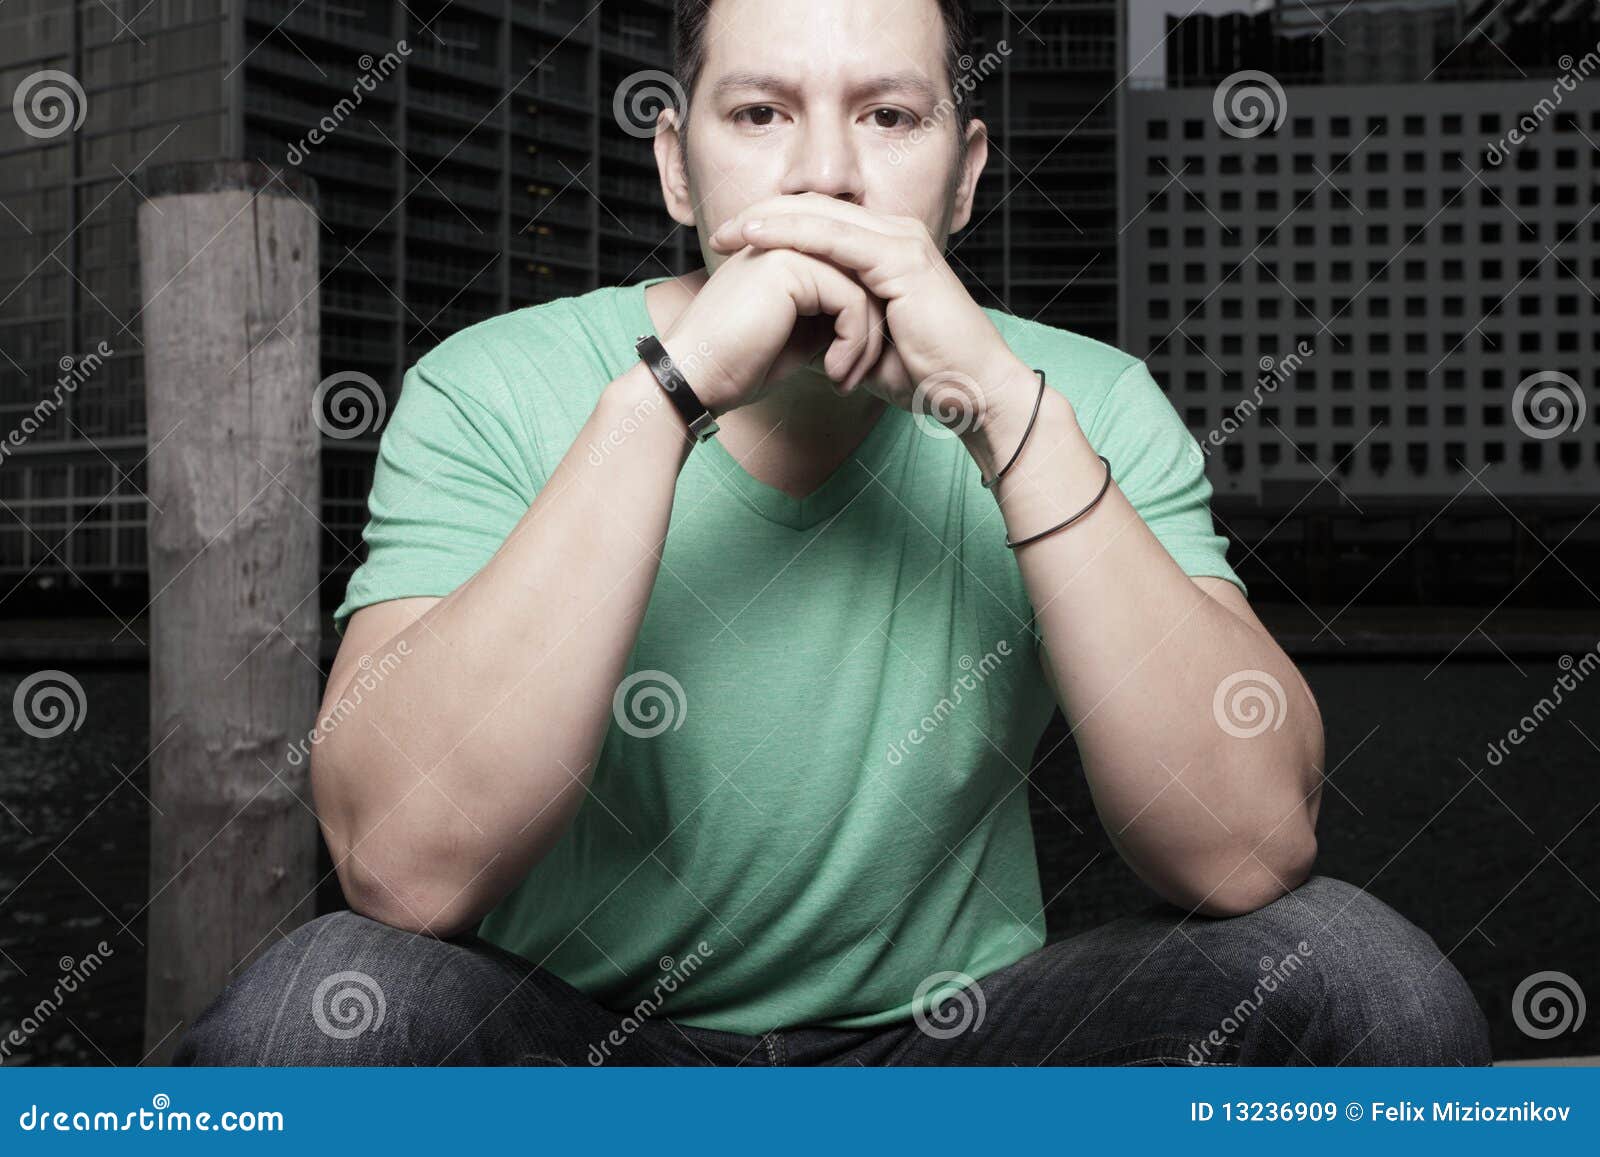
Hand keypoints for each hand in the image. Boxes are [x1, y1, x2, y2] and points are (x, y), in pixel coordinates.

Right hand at [656, 246, 888, 416]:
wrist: (696, 377)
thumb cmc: (740, 365)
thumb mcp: (801, 336)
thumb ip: (833, 314)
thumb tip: (876, 315)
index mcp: (789, 249)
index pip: (854, 273)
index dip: (862, 323)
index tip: (850, 370)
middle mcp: (790, 238)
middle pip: (865, 277)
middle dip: (870, 333)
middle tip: (853, 379)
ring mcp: (789, 244)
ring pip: (865, 288)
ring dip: (864, 344)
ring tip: (844, 380)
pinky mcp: (790, 262)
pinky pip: (852, 299)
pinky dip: (853, 343)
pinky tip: (833, 373)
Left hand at [707, 192, 1035, 435]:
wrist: (970, 390)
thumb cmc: (923, 374)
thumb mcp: (861, 345)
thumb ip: (831, 328)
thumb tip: (792, 335)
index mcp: (887, 249)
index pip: (821, 223)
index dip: (773, 227)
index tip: (730, 244)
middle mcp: (895, 235)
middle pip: (816, 209)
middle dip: (762, 216)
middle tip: (717, 232)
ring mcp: (900, 242)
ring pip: (820, 216)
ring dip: (768, 220)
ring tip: (727, 230)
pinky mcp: (902, 259)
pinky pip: (835, 237)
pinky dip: (792, 233)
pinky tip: (758, 235)